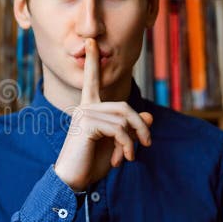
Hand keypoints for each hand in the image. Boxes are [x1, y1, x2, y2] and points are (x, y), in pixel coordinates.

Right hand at [54, 38, 152, 191]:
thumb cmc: (91, 163)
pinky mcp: (86, 125)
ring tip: (129, 156)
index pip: (91, 80)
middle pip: (125, 107)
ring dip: (134, 139)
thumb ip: (131, 130)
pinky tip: (122, 158)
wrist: (72, 180)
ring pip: (124, 118)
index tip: (91, 41)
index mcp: (88, 108)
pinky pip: (119, 130)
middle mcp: (84, 107)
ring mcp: (84, 114)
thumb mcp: (117, 145)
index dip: (91, 61)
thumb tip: (150, 117)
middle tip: (147, 143)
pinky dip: (127, 145)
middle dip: (141, 125)